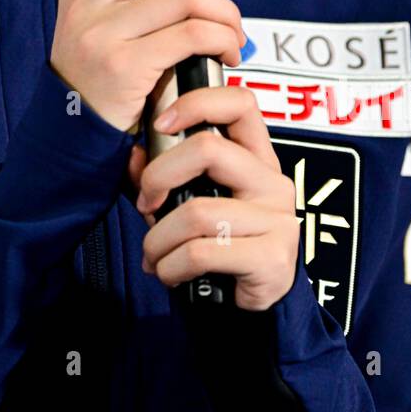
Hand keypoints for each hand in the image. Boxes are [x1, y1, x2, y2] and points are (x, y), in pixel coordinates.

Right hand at [48, 0, 243, 131]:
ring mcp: (102, 33)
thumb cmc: (105, 86)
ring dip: (226, 8)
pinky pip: (192, 35)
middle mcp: (83, 4)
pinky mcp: (125, 66)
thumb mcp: (121, 35)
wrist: (72, 146)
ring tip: (232, 30)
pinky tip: (226, 55)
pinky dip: (223, 40)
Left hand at [127, 85, 299, 311]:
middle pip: (207, 150)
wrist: (242, 309)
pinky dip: (171, 267)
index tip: (160, 124)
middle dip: (158, 178)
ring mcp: (278, 219)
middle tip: (146, 205)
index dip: (197, 102)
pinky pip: (201, 252)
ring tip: (154, 255)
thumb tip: (133, 155)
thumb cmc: (215, 247)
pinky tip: (169, 274)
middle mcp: (272, 181)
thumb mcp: (185, 202)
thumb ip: (160, 176)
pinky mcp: (272, 258)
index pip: (240, 102)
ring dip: (159, 239)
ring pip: (196, 211)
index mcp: (256, 158)